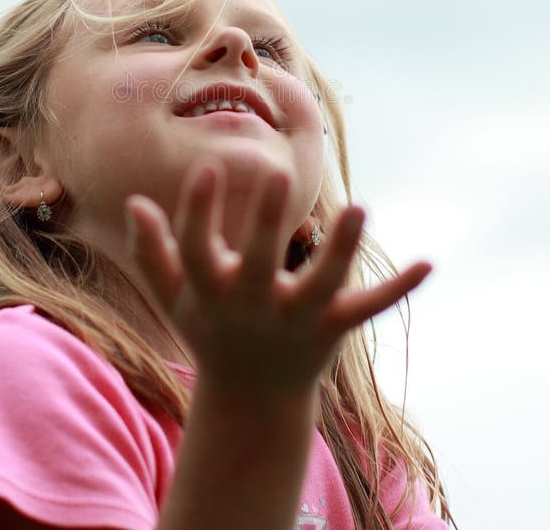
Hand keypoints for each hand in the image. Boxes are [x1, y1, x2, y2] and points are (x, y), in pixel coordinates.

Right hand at [124, 159, 430, 400]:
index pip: (196, 248)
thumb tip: (136, 201)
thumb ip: (152, 252)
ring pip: (321, 284)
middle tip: (277, 171)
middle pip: (257, 264)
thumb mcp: (175, 297)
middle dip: (266, 222)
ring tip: (360, 207)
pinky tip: (429, 263)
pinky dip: (397, 289)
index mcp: (211, 294)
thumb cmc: (209, 331)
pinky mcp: (332, 330)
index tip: (209, 165)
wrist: (251, 399)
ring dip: (342, 249)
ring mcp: (295, 321)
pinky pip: (366, 307)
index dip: (199, 209)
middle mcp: (252, 307)